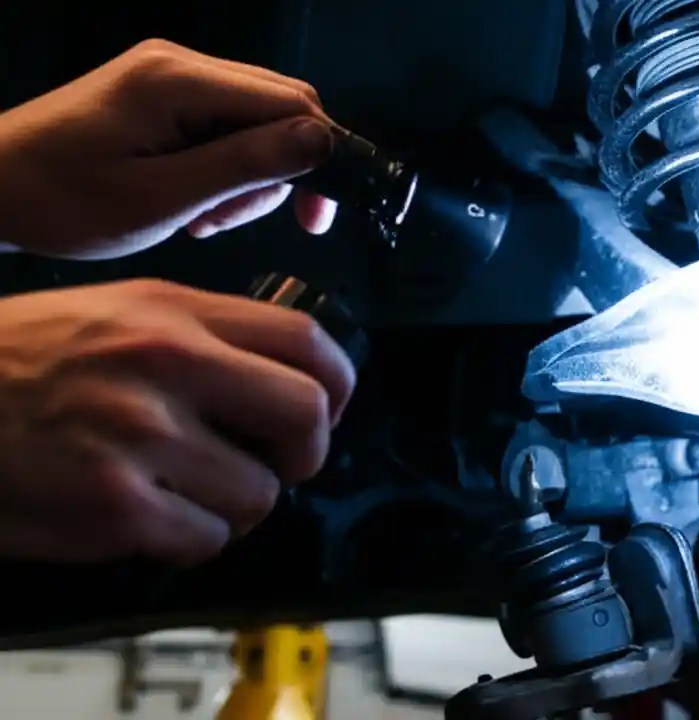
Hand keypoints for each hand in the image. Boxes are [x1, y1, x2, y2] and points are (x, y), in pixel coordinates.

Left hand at [0, 39, 338, 258]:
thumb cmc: (61, 200)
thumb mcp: (162, 197)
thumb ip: (245, 166)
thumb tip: (323, 143)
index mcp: (179, 81)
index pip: (292, 104)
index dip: (322, 158)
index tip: (317, 217)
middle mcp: (180, 65)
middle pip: (282, 108)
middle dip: (279, 171)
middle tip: (235, 218)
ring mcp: (171, 77)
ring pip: (259, 122)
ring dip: (247, 177)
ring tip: (200, 215)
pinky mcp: (163, 96)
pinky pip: (226, 127)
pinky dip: (224, 169)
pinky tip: (190, 199)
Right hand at [0, 279, 354, 563]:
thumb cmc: (20, 360)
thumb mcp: (116, 311)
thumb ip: (206, 333)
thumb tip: (290, 376)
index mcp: (173, 312)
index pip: (305, 342)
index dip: (338, 384)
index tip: (327, 408)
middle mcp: (165, 365)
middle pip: (305, 414)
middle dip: (307, 452)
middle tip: (281, 463)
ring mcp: (139, 436)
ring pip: (260, 493)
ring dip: (239, 505)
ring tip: (193, 491)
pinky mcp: (112, 506)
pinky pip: (207, 539)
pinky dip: (193, 540)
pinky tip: (156, 519)